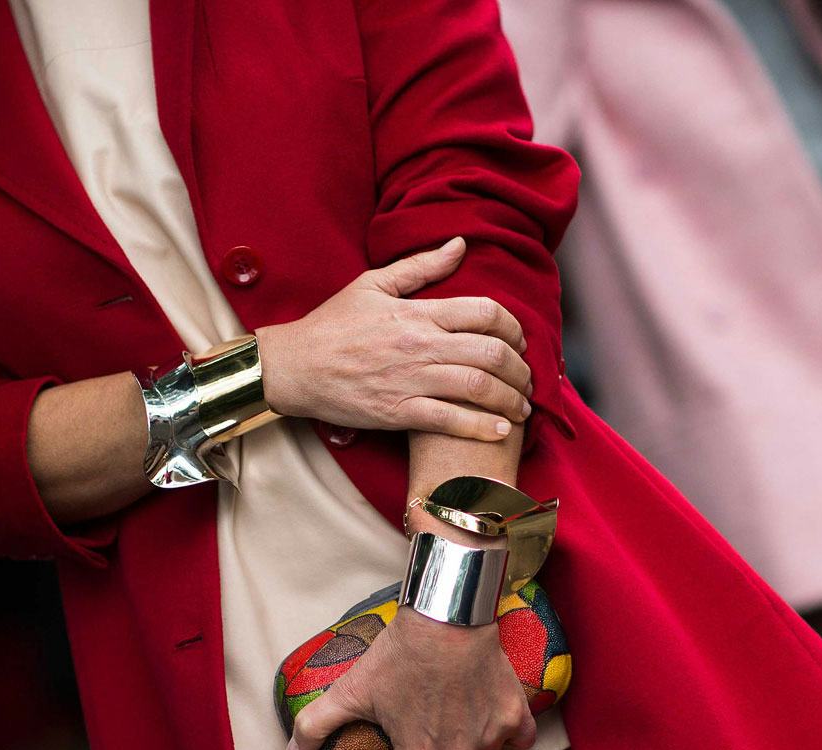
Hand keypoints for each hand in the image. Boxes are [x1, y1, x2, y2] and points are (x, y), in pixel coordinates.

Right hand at [255, 237, 534, 444]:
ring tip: (521, 409)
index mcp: (418, 312)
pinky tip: (499, 431)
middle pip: (491, 353)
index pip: (485, 313)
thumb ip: (421, 266)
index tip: (519, 341)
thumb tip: (460, 245)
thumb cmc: (333, 324)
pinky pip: (450, 421)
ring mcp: (410, 381)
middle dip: (520, 369)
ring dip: (510, 400)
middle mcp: (421, 346)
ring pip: (478, 388)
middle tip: (527, 379)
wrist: (294, 366)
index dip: (514, 328)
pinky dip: (480, 428)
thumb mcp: (373, 284)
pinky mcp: (398, 413)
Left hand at [285, 602, 537, 749]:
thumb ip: (317, 725)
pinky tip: (494, 722)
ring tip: (458, 731)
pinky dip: (512, 736)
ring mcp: (491, 738)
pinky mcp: (515, 716)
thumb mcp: (350, 690)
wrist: (446, 619)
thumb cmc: (399, 656)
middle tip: (427, 744)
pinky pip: (520, 741)